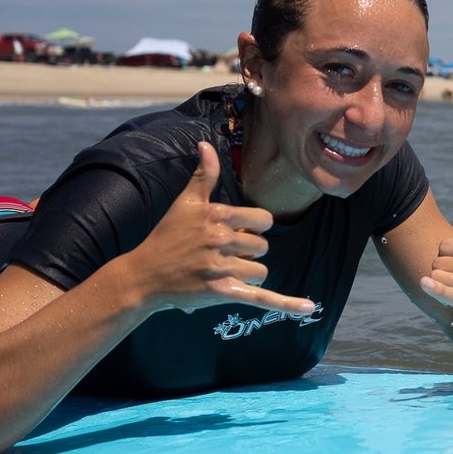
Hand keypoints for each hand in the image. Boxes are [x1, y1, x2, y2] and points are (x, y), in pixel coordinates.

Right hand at [130, 142, 315, 315]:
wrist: (144, 275)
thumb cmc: (167, 237)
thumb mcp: (185, 203)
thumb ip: (203, 175)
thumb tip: (205, 145)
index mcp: (217, 216)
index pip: (263, 220)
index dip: (253, 228)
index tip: (234, 232)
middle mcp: (220, 239)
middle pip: (263, 247)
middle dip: (248, 252)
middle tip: (222, 254)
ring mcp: (220, 267)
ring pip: (260, 271)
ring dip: (247, 274)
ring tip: (222, 272)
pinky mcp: (221, 291)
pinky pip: (261, 297)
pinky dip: (286, 304)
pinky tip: (308, 309)